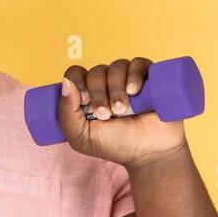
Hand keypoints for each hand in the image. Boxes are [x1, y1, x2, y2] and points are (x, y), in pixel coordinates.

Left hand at [57, 58, 188, 167]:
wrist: (151, 153)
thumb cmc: (116, 146)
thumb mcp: (81, 137)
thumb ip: (66, 113)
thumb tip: (65, 82)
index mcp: (89, 95)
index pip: (75, 74)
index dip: (77, 82)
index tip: (85, 101)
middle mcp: (107, 84)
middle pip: (96, 71)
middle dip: (98, 92)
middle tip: (106, 114)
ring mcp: (129, 79)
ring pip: (117, 66)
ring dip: (116, 87)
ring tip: (122, 110)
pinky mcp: (150, 78)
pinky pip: (139, 63)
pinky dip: (134, 74)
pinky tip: (134, 91)